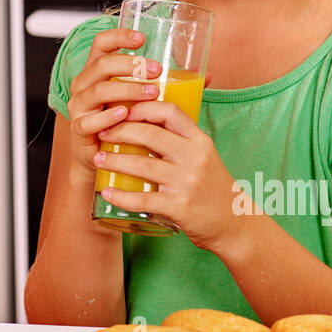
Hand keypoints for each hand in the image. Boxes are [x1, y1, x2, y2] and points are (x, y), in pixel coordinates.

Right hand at [63, 29, 168, 181]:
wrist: (101, 159)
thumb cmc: (123, 124)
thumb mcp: (140, 99)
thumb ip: (166, 86)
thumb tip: (205, 77)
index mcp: (98, 71)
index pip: (102, 44)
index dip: (119, 37)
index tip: (142, 38)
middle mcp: (85, 85)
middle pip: (102, 64)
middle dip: (131, 65)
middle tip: (156, 70)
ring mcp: (79, 107)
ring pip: (98, 90)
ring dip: (126, 89)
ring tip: (151, 93)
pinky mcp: (79, 130)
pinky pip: (89, 120)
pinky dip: (107, 116)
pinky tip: (124, 114)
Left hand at [92, 95, 240, 251]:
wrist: (234, 224)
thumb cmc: (212, 186)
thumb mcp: (204, 155)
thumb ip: (180, 139)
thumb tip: (145, 119)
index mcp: (199, 140)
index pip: (169, 111)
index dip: (141, 107)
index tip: (121, 110)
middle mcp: (194, 157)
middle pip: (149, 134)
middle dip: (119, 131)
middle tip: (102, 134)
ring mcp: (186, 183)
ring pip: (141, 165)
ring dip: (113, 161)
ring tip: (97, 159)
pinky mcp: (179, 207)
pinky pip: (143, 200)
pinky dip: (121, 196)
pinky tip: (107, 192)